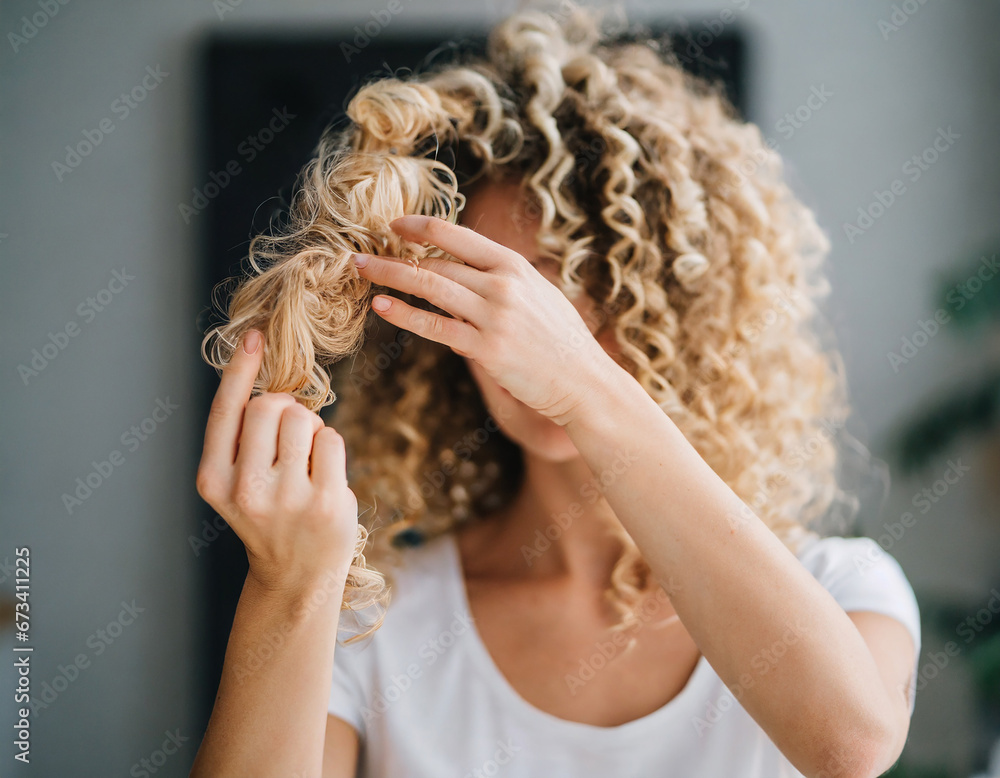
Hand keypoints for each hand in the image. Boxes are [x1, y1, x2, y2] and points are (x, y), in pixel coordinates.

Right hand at [195, 330, 359, 595]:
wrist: (297, 573)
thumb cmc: (270, 514)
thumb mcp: (237, 480)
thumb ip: (242, 435)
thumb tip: (268, 377)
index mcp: (213, 480)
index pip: (226, 411)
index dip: (241, 369)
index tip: (255, 336)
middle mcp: (244, 489)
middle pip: (269, 406)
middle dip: (285, 408)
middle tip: (290, 434)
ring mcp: (286, 498)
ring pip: (302, 418)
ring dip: (309, 427)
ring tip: (305, 458)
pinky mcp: (325, 502)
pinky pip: (331, 438)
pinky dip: (329, 445)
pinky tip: (323, 472)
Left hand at [351, 215, 617, 425]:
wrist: (584, 381)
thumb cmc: (562, 341)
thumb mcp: (538, 295)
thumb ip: (504, 280)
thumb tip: (468, 273)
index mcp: (514, 266)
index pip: (457, 235)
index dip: (421, 226)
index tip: (394, 224)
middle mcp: (502, 285)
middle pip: (436, 262)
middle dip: (394, 255)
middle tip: (360, 253)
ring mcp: (494, 316)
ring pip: (430, 287)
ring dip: (390, 275)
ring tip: (360, 268)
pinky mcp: (486, 348)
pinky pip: (435, 326)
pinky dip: (404, 314)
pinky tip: (380, 306)